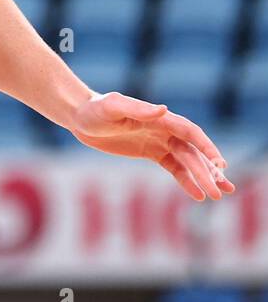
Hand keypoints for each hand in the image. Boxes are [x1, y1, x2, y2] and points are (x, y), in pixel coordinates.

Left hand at [68, 90, 234, 201]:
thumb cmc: (95, 108)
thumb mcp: (112, 106)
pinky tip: (197, 194)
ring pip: (187, 161)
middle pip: (192, 152)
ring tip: (218, 195)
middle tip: (222, 190)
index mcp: (160, 117)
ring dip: (203, 177)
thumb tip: (164, 110)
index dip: (207, 148)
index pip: (190, 133)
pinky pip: (173, 167)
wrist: (80, 116)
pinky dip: (186, 180)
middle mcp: (164, 129)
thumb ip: (138, 109)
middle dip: (208, 171)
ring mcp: (158, 141)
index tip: (220, 165)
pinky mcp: (150, 152)